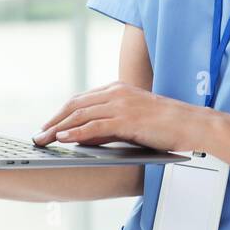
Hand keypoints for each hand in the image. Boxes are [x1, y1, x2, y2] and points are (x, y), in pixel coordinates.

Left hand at [31, 81, 202, 153]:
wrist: (190, 124)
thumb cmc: (164, 125)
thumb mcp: (131, 121)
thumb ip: (107, 125)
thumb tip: (82, 136)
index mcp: (116, 89)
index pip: (80, 99)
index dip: (61, 113)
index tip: (47, 126)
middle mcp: (116, 93)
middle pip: (75, 105)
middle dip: (54, 121)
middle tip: (39, 135)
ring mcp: (121, 105)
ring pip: (80, 115)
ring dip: (59, 128)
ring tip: (44, 140)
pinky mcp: (126, 119)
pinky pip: (94, 126)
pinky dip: (76, 132)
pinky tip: (64, 139)